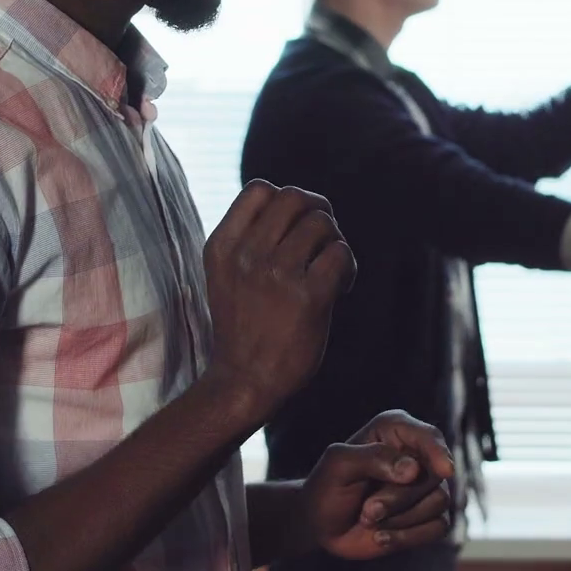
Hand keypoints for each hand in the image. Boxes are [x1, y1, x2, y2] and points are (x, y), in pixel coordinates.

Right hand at [203, 181, 357, 425]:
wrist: (244, 381)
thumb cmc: (243, 327)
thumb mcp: (226, 276)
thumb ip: (249, 240)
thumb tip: (301, 206)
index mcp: (222, 247)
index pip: (259, 189)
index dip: (285, 201)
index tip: (294, 227)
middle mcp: (247, 256)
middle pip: (294, 197)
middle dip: (317, 211)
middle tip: (323, 239)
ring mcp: (276, 275)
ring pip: (322, 223)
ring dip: (335, 241)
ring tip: (331, 269)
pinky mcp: (308, 297)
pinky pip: (340, 254)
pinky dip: (348, 266)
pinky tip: (341, 287)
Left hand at [302, 411, 454, 560]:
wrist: (322, 525)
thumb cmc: (327, 487)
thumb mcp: (339, 465)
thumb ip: (373, 457)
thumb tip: (414, 470)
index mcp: (395, 430)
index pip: (428, 436)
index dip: (437, 451)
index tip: (444, 470)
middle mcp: (416, 455)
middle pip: (432, 475)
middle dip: (397, 499)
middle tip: (367, 509)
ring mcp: (425, 487)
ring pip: (438, 501)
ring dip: (399, 518)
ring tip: (369, 518)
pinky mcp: (428, 517)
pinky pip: (438, 527)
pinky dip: (407, 536)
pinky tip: (381, 537)